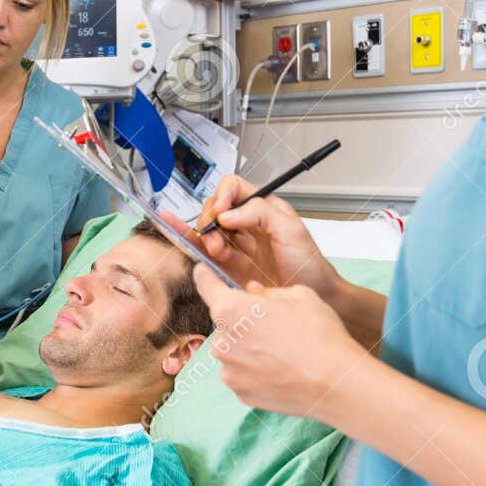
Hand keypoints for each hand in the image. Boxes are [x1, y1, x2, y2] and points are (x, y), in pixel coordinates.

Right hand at [160, 174, 338, 296]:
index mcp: (264, 208)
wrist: (316, 297)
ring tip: (215, 250)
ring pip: (207, 229)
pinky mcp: (228, 266)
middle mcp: (247, 223)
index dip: (224, 195)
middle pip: (216, 207)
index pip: (234, 188)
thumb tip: (227, 215)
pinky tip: (170, 227)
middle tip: (218, 237)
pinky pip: (202, 249)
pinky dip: (186, 238)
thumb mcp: (292, 230)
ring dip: (204, 236)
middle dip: (211, 219)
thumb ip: (261, 214)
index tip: (223, 212)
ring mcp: (236, 245)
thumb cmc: (310, 265)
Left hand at [191, 266, 370, 422]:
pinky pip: (242, 373)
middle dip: (241, 319)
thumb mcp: (299, 295)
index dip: (207, 275)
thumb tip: (252, 292)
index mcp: (230, 310)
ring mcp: (229, 371)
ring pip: (233, 350)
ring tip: (282, 350)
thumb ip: (267, 291)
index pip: (204, 283)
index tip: (207, 273)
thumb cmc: (319, 335)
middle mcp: (221, 342)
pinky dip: (255, 369)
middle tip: (273, 323)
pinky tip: (281, 368)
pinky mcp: (240, 393)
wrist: (335, 385)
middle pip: (223, 322)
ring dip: (248, 346)